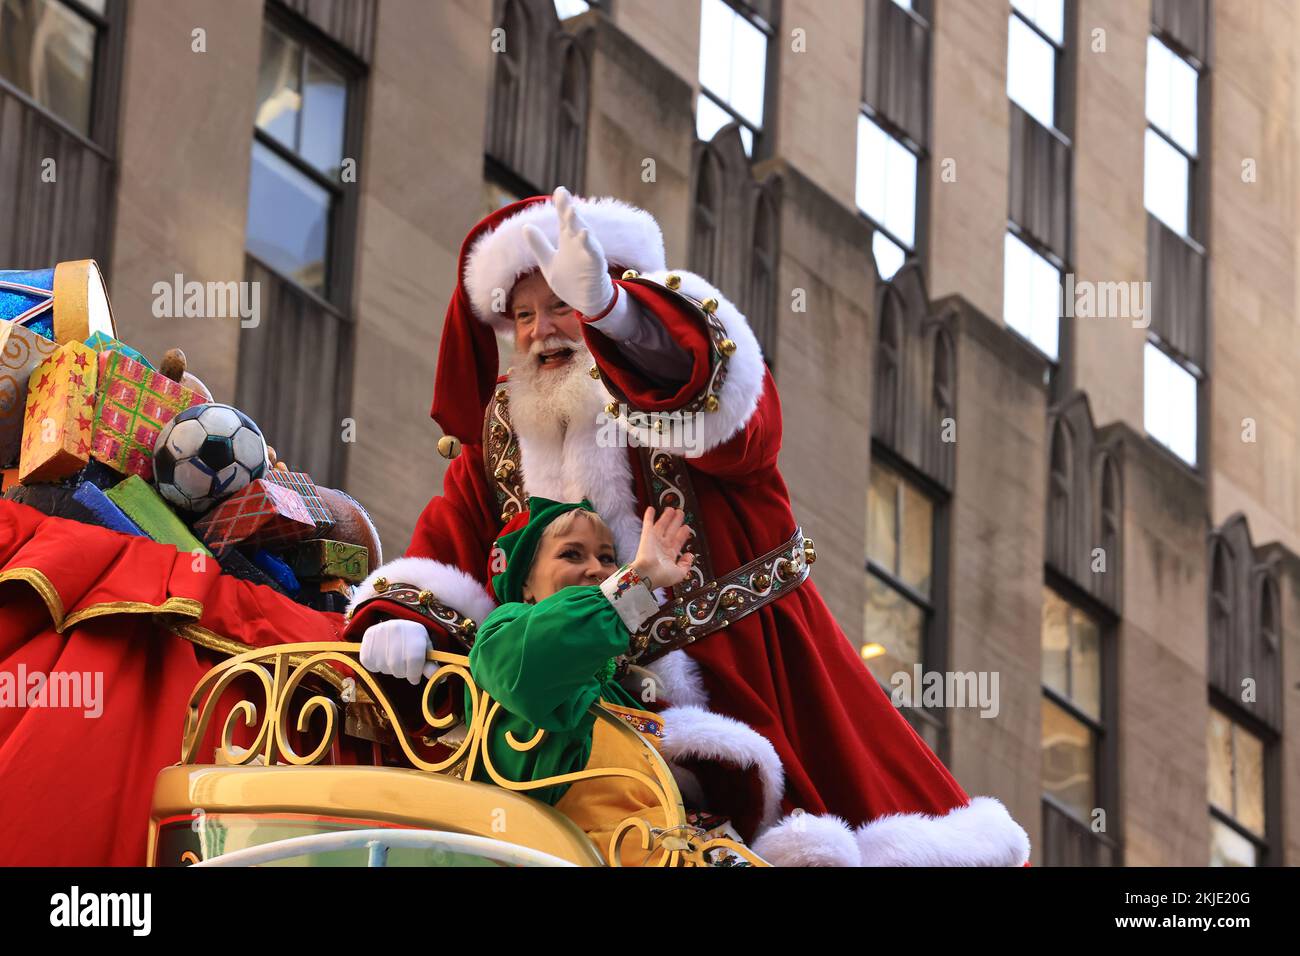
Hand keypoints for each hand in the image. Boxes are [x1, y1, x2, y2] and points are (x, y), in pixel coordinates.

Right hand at [359, 619, 438, 684]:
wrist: (394, 626)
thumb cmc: (413, 640)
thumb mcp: (425, 649)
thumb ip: (430, 664)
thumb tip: (439, 679)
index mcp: (416, 631)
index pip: (414, 659)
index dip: (415, 674)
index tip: (415, 678)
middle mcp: (397, 629)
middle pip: (398, 666)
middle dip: (403, 673)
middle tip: (404, 667)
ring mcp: (380, 632)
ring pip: (384, 666)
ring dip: (390, 670)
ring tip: (393, 659)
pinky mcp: (367, 637)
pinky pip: (370, 664)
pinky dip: (376, 667)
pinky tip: (382, 657)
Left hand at [521, 186, 614, 316]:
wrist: (586, 301)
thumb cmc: (570, 280)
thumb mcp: (548, 262)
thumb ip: (538, 245)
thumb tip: (525, 226)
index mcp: (567, 240)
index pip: (563, 219)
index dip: (561, 205)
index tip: (559, 190)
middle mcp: (578, 243)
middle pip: (573, 223)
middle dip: (568, 209)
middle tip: (563, 194)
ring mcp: (587, 253)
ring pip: (584, 235)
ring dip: (578, 222)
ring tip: (571, 210)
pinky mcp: (595, 265)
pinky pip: (593, 253)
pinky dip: (589, 244)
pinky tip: (585, 233)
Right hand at [631, 506, 694, 589]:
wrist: (647, 575)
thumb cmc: (661, 577)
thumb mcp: (680, 574)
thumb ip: (687, 565)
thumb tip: (690, 556)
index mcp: (669, 556)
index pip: (678, 542)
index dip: (683, 534)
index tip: (686, 527)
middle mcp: (662, 547)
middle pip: (671, 531)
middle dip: (676, 522)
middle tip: (680, 513)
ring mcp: (654, 541)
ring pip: (662, 525)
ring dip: (666, 516)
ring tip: (671, 509)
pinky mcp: (646, 536)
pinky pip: (648, 523)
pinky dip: (649, 516)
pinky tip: (651, 509)